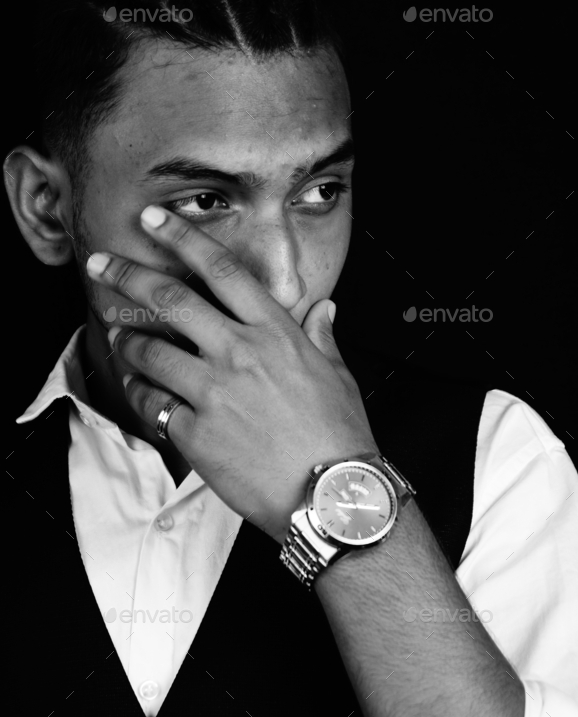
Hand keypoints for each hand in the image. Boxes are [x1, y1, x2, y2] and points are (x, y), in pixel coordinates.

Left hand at [86, 205, 378, 543]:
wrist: (331, 496)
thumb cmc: (339, 435)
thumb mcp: (338, 375)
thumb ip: (321, 337)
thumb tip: (324, 309)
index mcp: (276, 332)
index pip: (223, 269)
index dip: (183, 238)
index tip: (154, 219)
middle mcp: (240, 353)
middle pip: (170, 300)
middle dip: (127, 275)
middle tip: (99, 263)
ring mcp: (214, 393)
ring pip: (150, 352)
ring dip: (127, 340)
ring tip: (119, 336)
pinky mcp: (195, 434)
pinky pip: (152, 405)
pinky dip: (140, 393)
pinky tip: (138, 388)